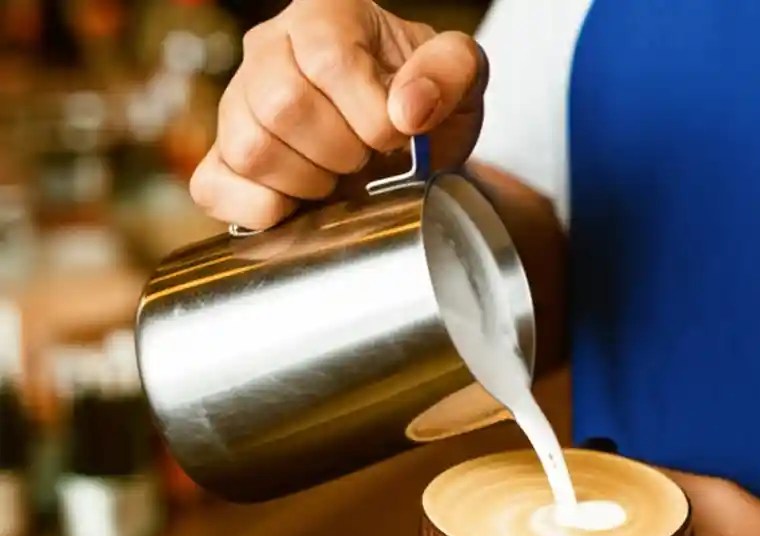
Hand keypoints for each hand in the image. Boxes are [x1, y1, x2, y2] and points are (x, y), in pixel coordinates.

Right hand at [190, 0, 486, 228]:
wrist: (406, 147)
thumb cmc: (427, 102)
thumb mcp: (461, 77)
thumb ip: (450, 72)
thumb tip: (408, 108)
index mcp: (325, 16)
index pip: (329, 61)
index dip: (370, 114)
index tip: (397, 134)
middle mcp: (268, 48)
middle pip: (281, 105)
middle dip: (341, 151)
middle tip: (366, 156)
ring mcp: (236, 102)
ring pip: (249, 149)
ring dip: (308, 182)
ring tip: (337, 175)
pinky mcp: (220, 156)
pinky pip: (214, 187)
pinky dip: (263, 209)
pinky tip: (301, 203)